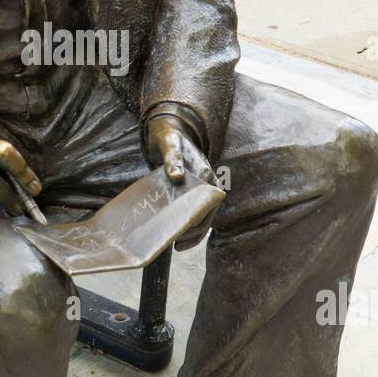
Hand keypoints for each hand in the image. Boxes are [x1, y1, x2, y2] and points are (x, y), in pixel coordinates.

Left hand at [146, 114, 217, 250]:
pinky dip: (189, 227)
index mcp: (206, 174)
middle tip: (175, 244)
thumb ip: (171, 158)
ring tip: (175, 245)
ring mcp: (203, 189)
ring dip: (192, 234)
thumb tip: (176, 177)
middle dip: (193, 232)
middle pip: (206, 214)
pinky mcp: (194, 192)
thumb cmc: (167, 137)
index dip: (195, 221)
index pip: (206, 205)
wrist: (169, 131)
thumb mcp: (168, 144)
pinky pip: (197, 213)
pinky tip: (178, 239)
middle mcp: (209, 183)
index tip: (180, 233)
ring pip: (203, 217)